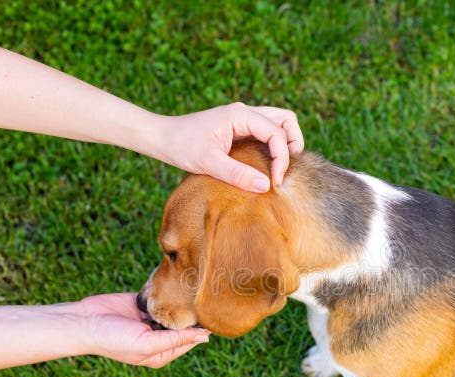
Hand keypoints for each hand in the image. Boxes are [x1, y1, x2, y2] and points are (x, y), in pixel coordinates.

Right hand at [78, 293, 208, 367]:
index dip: (202, 327)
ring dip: (182, 301)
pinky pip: (163, 297)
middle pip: (185, 324)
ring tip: (196, 288)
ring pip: (176, 309)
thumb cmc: (114, 340)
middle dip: (193, 314)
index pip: (192, 339)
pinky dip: (169, 293)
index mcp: (163, 352)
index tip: (213, 312)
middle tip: (207, 297)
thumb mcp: (148, 343)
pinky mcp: (145, 304)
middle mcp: (160, 337)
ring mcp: (152, 319)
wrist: (85, 321)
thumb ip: (177, 340)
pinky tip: (178, 284)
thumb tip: (206, 337)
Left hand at [152, 102, 303, 191]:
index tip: (275, 182)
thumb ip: (237, 174)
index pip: (276, 133)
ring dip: (285, 143)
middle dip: (293, 144)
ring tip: (279, 168)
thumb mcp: (208, 163)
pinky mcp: (240, 128)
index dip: (282, 158)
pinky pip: (266, 133)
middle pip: (286, 120)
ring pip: (279, 123)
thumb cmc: (181, 146)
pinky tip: (266, 166)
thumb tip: (267, 186)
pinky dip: (273, 147)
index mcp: (240, 115)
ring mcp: (243, 119)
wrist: (161, 138)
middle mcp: (245, 112)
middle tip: (284, 170)